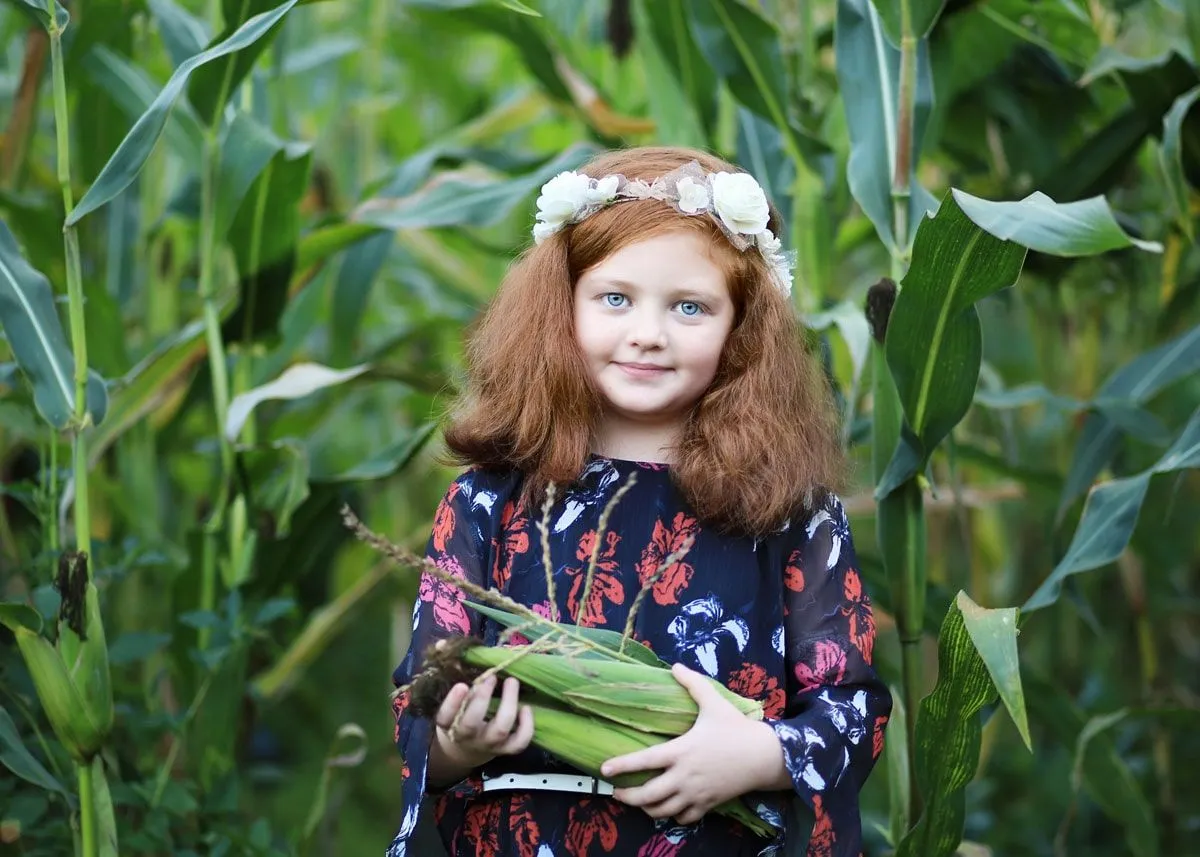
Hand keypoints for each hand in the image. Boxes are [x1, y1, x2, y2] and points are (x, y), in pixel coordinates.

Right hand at [433, 674, 534, 768]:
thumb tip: (459, 657)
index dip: (452, 703)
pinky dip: (526, 726)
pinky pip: (518, 743)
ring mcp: (487, 744)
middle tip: (491, 677)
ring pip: (499, 731)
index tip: (462, 685)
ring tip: (512, 681)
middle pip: (471, 724)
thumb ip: (459, 686)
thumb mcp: (454, 705)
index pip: (444, 718)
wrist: (468, 749)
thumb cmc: (460, 717)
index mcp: (449, 725)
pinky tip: (526, 708)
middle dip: (482, 699)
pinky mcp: (505, 749)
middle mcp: (466, 737)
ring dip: (508, 704)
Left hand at [600, 663, 784, 824]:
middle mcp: (684, 776)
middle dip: (628, 797)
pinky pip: (685, 818)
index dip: (622, 766)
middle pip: (648, 795)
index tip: (605, 770)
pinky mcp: (708, 804)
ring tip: (639, 803)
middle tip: (617, 794)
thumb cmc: (736, 728)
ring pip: (663, 811)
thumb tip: (675, 666)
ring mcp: (696, 793)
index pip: (644, 760)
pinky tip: (668, 809)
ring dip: (647, 809)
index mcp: (681, 751)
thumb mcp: (714, 702)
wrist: (764, 757)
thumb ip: (693, 684)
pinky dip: (673, 816)